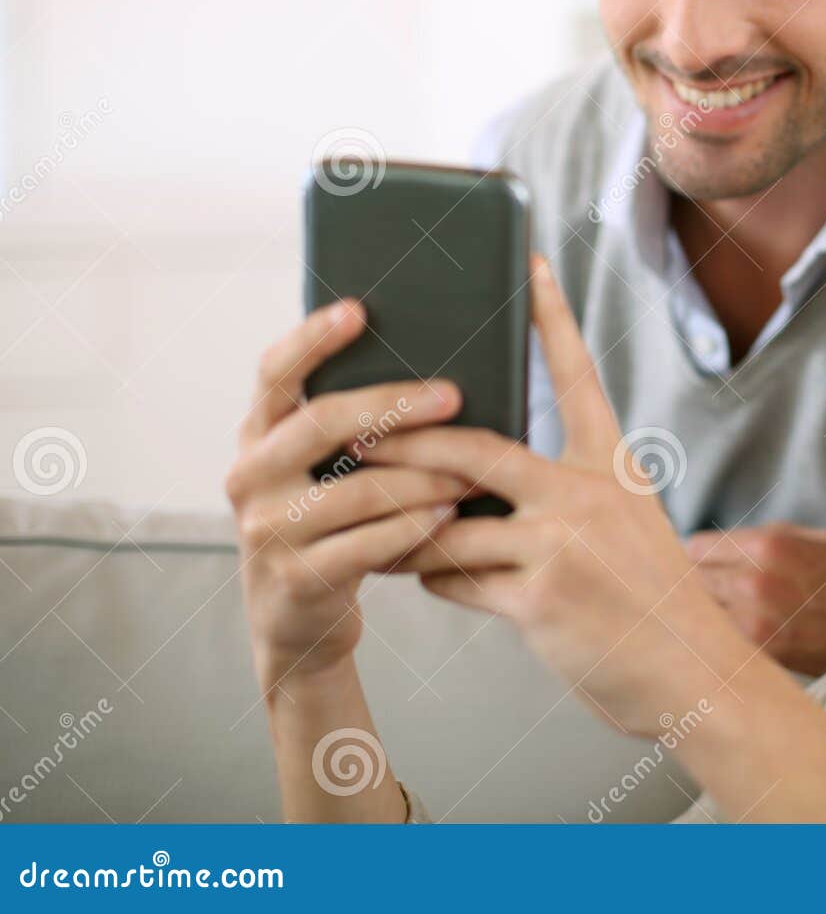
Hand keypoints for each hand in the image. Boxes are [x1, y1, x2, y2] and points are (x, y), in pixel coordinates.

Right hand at [224, 300, 470, 688]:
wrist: (298, 623)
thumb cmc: (330, 528)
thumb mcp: (321, 473)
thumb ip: (347, 428)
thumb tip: (427, 366)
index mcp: (256, 436)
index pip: (274, 373)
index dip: (312, 339)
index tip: (358, 308)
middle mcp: (249, 475)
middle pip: (321, 422)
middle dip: (393, 404)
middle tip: (453, 394)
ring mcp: (266, 529)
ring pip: (357, 488)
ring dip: (423, 476)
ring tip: (470, 468)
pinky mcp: (296, 578)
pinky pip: (369, 543)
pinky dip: (416, 526)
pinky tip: (451, 514)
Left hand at [370, 258, 750, 735]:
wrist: (692, 671)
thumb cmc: (651, 598)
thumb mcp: (625, 523)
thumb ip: (563, 493)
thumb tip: (476, 479)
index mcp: (611, 465)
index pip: (576, 375)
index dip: (551, 316)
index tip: (529, 264)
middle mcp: (586, 492)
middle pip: (472, 448)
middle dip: (404, 443)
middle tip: (357, 432)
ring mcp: (562, 544)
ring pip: (449, 521)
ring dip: (405, 528)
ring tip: (376, 528)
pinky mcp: (539, 597)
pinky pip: (456, 578)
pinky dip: (432, 577)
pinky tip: (427, 577)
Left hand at [686, 524, 825, 674]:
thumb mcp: (812, 537)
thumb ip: (761, 537)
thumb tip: (712, 545)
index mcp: (767, 545)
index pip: (693, 549)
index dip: (697, 559)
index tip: (701, 568)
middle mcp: (754, 583)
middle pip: (689, 584)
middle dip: (694, 588)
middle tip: (704, 596)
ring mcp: (755, 624)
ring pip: (699, 617)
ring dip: (703, 618)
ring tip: (713, 620)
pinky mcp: (762, 657)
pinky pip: (719, 645)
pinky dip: (718, 642)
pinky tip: (729, 641)